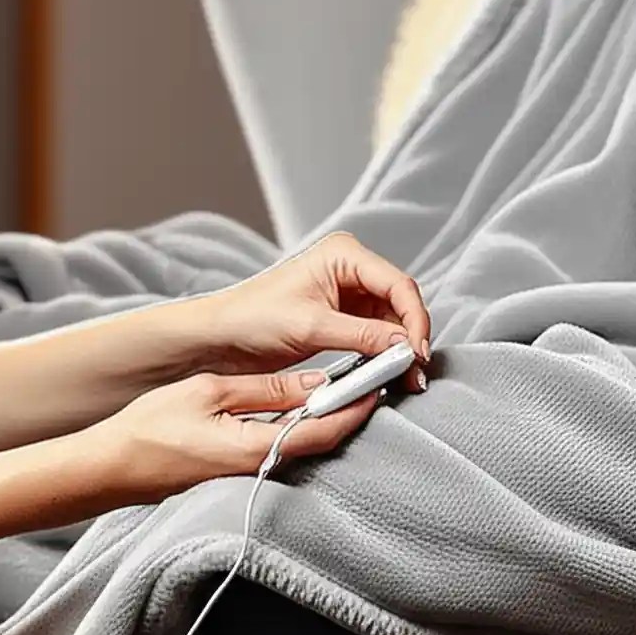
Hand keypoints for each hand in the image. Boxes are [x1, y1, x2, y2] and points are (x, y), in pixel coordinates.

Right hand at [88, 370, 377, 497]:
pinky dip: (302, 423)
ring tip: (347, 381)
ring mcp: (249, 472)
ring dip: (328, 416)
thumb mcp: (209, 393)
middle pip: (321, 440)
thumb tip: (317, 384)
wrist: (108, 468)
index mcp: (255, 448)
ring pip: (304, 443)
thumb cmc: (150, 428)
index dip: (356, 407)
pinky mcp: (239, 469)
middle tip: (370, 375)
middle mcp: (259, 467)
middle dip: (349, 410)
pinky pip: (283, 446)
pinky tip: (306, 401)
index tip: (377, 380)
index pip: (324, 430)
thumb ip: (267, 389)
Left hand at [199, 232, 431, 392]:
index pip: (399, 285)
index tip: (417, 353)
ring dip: (400, 349)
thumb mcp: (311, 327)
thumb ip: (364, 335)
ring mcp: (350, 293)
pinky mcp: (345, 317)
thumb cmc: (251, 319)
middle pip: (401, 302)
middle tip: (415, 373)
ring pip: (393, 321)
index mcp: (344, 255)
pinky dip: (384, 354)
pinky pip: (377, 334)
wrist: (218, 339)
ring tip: (405, 380)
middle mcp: (351, 269)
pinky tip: (387, 373)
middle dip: (410, 337)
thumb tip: (406, 347)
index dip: (414, 320)